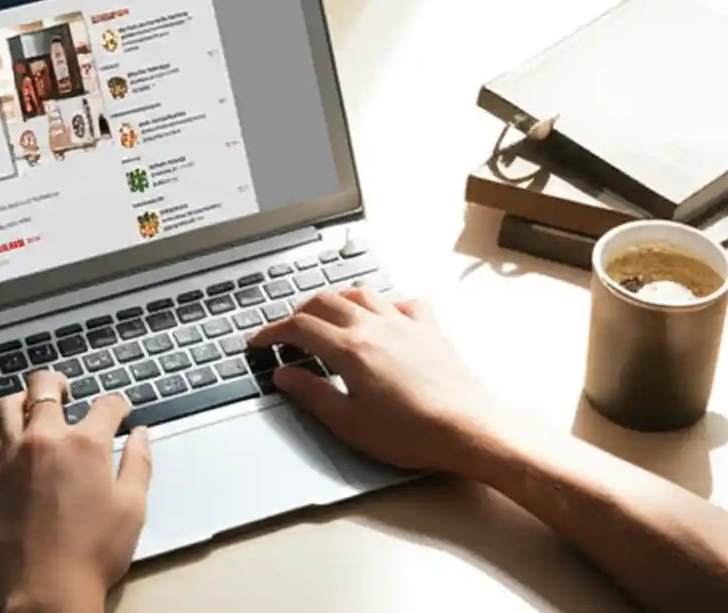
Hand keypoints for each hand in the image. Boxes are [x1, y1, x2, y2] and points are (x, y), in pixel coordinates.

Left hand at [0, 369, 152, 612]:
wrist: (49, 589)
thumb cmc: (94, 553)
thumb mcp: (133, 507)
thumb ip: (138, 463)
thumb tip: (140, 436)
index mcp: (86, 445)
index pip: (105, 405)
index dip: (117, 404)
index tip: (119, 411)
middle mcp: (45, 441)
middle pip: (45, 387)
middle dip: (58, 382)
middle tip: (64, 389)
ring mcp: (12, 458)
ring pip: (5, 406)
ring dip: (20, 398)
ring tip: (29, 403)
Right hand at [250, 287, 504, 472]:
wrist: (468, 429)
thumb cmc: (411, 433)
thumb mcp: (349, 424)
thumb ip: (312, 394)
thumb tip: (284, 375)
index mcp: (350, 349)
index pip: (299, 327)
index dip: (272, 331)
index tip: (259, 341)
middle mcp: (375, 327)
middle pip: (325, 301)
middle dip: (298, 312)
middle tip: (287, 331)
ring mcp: (405, 324)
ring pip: (362, 293)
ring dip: (337, 300)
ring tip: (326, 316)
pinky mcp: (430, 330)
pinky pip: (403, 302)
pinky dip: (386, 303)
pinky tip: (383, 317)